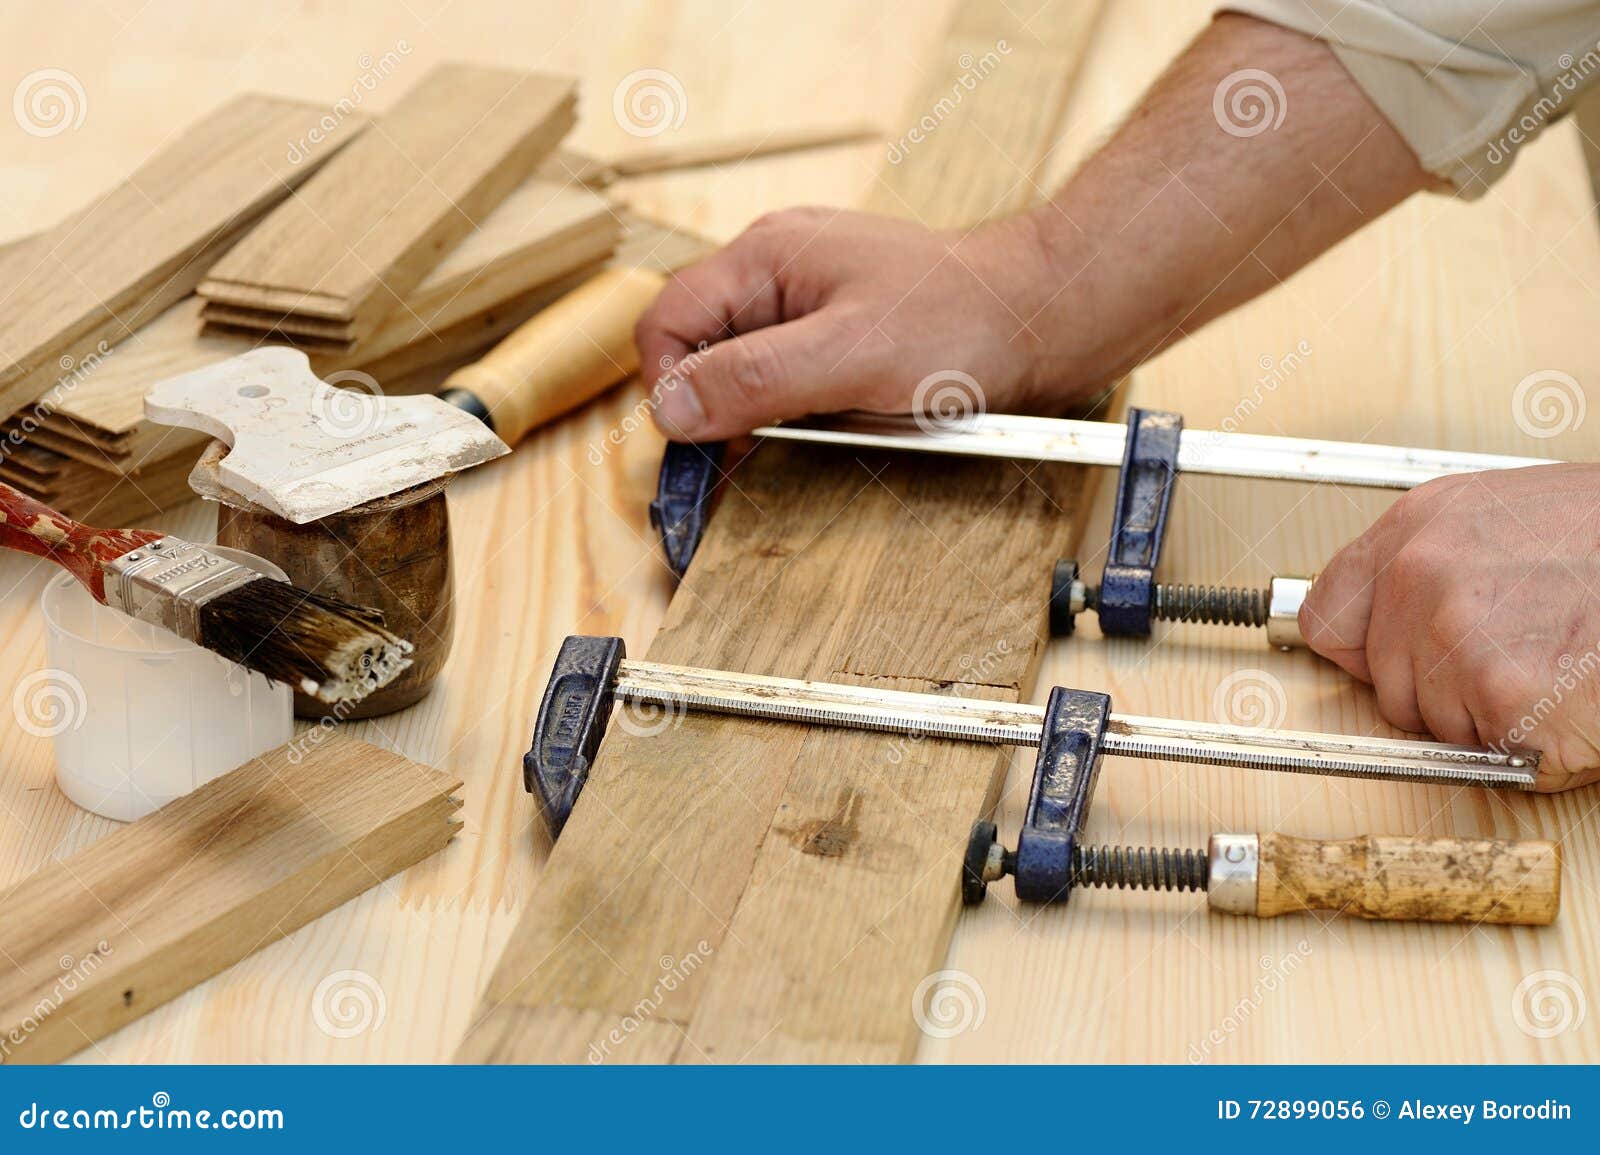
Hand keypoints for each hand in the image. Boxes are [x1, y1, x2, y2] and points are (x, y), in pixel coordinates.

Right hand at [636, 207, 1069, 440]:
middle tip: (754, 459)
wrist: (1047, 317)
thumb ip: (754, 379)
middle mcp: (778, 273)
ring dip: (767, 418)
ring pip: (747, 373)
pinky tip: (840, 429)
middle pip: (701, 350)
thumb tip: (670, 407)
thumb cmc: (964, 322)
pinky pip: (793, 381)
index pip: (667, 321)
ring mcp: (811, 303)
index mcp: (765, 258)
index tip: (703, 443)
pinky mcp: (842, 334)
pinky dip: (804, 415)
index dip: (671, 388)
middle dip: (721, 409)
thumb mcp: (848, 356)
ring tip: (815, 437)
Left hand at [1299, 463, 1599, 790]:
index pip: (1329, 617)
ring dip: (1497, 722)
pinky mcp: (1505, 695)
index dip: (1367, 653)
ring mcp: (1458, 636)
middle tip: (1526, 662)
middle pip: (1387, 687)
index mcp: (1419, 525)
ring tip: (1563, 668)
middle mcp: (1423, 575)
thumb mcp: (1509, 516)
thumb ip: (1440, 566)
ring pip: (1440, 728)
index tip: (1387, 665)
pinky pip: (1498, 757)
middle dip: (1446, 695)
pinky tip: (1579, 699)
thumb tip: (1396, 625)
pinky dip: (1544, 750)